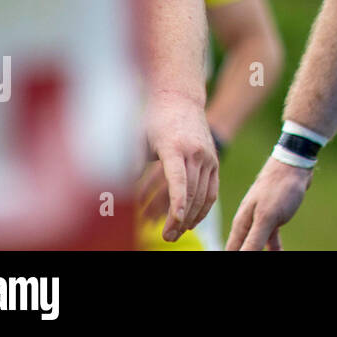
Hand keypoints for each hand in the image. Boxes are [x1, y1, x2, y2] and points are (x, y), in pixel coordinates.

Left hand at [143, 90, 218, 241]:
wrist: (181, 99)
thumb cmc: (154, 120)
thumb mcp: (136, 135)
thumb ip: (130, 160)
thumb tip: (122, 185)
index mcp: (174, 146)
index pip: (178, 178)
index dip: (178, 200)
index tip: (177, 219)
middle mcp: (195, 152)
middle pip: (192, 191)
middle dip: (180, 218)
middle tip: (167, 237)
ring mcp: (208, 157)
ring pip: (204, 194)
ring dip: (192, 217)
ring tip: (176, 233)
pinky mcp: (214, 162)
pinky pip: (212, 190)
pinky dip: (204, 208)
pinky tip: (191, 222)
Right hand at [226, 156, 312, 250]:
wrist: (294, 163)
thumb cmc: (279, 188)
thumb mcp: (266, 218)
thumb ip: (253, 241)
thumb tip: (241, 258)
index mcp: (241, 224)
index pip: (231, 252)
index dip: (231, 259)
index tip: (230, 263)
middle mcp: (248, 222)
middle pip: (242, 250)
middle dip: (245, 255)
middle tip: (255, 255)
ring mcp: (261, 218)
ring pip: (256, 245)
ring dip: (259, 253)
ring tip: (268, 256)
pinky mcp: (275, 216)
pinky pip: (271, 238)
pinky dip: (273, 247)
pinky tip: (279, 253)